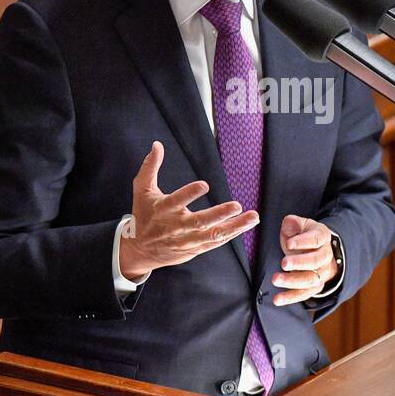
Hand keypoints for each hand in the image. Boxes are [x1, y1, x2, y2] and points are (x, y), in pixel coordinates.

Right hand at [119, 141, 258, 280]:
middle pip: (199, 222)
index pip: (176, 201)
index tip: (204, 185)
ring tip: (253, 216)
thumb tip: (157, 144)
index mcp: (163, 209)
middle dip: (219, 214)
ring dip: (234, 226)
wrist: (141, 250)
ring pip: (213, 235)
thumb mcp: (142, 190)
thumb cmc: (144, 215)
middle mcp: (176, 226)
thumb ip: (150, 167)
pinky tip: (245, 225)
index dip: (189, 193)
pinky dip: (231, 234)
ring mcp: (187, 240)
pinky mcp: (195, 249)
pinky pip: (215, 242)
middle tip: (236, 205)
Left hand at [271, 215, 337, 304]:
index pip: (316, 239)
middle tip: (283, 263)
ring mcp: (321, 273)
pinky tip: (277, 299)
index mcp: (322, 236)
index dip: (303, 241)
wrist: (315, 250)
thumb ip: (293, 223)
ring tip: (276, 279)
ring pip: (311, 279)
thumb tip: (289, 224)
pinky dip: (291, 297)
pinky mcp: (315, 286)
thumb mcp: (299, 225)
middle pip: (316, 261)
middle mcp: (325, 255)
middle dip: (299, 263)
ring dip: (293, 281)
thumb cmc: (303, 235)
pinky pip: (304, 294)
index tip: (288, 243)